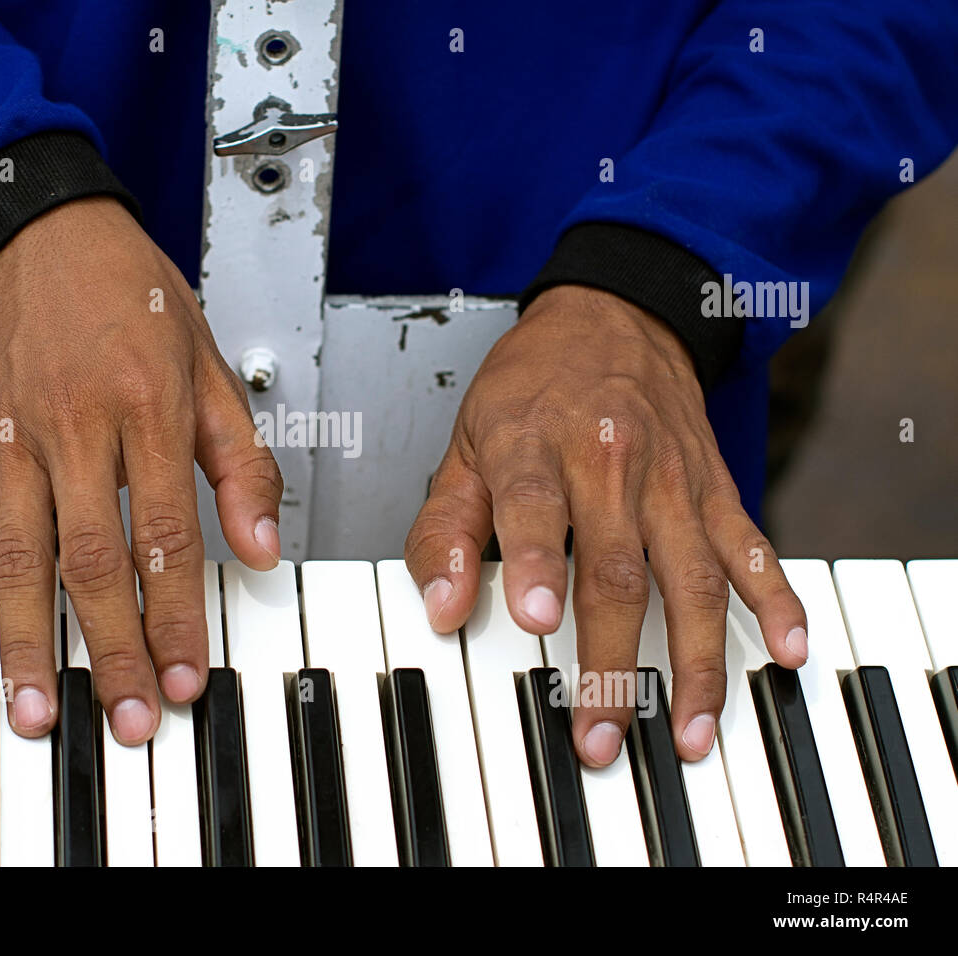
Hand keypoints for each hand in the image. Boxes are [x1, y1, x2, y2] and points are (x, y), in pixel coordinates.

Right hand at [0, 196, 282, 742]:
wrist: (38, 230)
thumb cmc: (129, 292)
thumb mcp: (208, 362)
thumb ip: (238, 459)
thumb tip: (261, 544)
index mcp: (146, 406)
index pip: (164, 530)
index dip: (174, 611)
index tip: (186, 673)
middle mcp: (73, 427)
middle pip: (89, 559)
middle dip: (109, 648)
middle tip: (125, 717)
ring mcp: (12, 441)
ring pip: (17, 557)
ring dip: (25, 642)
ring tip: (33, 709)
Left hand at [405, 285, 806, 764]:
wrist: (612, 315)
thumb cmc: (530, 387)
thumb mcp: (464, 442)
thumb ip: (445, 526)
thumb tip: (440, 607)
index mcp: (534, 445)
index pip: (533, 507)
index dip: (533, 564)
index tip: (535, 619)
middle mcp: (610, 461)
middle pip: (616, 569)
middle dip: (609, 661)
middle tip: (599, 733)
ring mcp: (672, 478)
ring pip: (691, 578)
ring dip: (696, 661)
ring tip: (691, 731)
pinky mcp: (715, 487)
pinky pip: (749, 548)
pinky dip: (773, 600)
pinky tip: (786, 650)